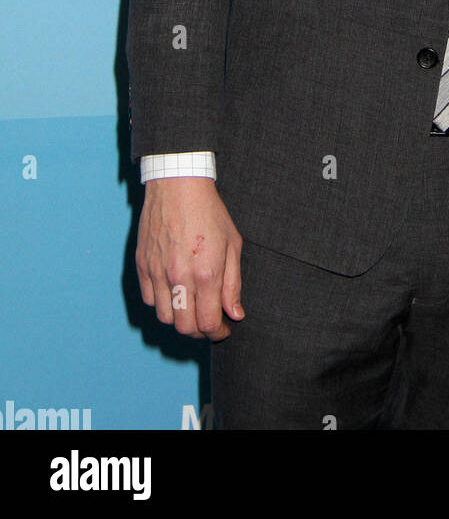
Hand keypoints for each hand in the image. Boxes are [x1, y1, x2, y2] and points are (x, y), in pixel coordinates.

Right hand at [136, 177, 243, 340]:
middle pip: (185, 328)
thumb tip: (235, 314)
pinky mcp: (142, 266)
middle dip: (200, 332)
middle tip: (209, 323)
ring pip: (165, 318)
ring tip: (192, 308)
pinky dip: (162, 304)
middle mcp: (179, 278)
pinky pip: (149, 300)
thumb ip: (233, 283)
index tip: (224, 329)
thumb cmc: (209, 212)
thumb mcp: (232, 244)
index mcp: (206, 273)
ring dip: (180, 319)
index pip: (208, 324)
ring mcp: (157, 273)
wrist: (178, 185)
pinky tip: (174, 293)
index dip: (218, 333)